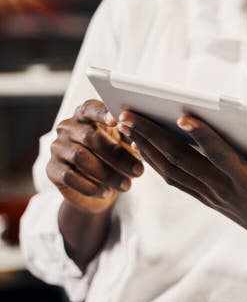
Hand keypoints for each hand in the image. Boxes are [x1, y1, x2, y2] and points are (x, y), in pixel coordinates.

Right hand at [47, 100, 143, 214]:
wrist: (99, 189)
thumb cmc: (116, 160)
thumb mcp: (126, 147)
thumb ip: (131, 140)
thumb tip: (140, 143)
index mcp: (86, 116)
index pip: (90, 108)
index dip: (101, 113)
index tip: (116, 121)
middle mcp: (68, 128)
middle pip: (90, 136)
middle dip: (117, 155)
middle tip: (139, 171)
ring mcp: (57, 148)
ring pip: (80, 157)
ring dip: (107, 173)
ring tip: (127, 186)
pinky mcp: (52, 169)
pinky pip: (70, 176)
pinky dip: (91, 186)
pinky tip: (107, 193)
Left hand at [117, 110, 246, 294]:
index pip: (219, 154)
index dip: (201, 134)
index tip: (182, 114)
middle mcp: (224, 190)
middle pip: (182, 161)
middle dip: (153, 136)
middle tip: (128, 113)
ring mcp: (214, 197)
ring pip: (172, 172)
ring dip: (148, 149)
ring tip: (127, 126)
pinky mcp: (210, 201)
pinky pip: (177, 181)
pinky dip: (157, 164)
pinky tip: (147, 149)